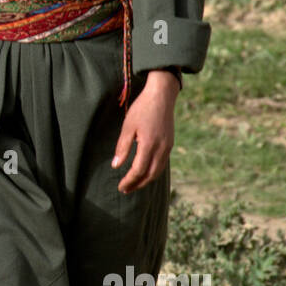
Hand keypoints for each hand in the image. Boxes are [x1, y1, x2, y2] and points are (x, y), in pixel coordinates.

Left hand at [112, 70, 177, 192]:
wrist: (162, 95)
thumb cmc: (142, 109)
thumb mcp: (128, 127)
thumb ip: (123, 147)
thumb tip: (116, 166)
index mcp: (149, 145)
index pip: (138, 171)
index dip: (129, 181)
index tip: (121, 187)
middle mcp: (161, 149)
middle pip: (150, 175)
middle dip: (138, 184)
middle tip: (126, 189)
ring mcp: (167, 147)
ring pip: (158, 171)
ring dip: (146, 180)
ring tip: (134, 184)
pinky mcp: (170, 144)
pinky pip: (162, 163)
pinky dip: (153, 171)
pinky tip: (145, 171)